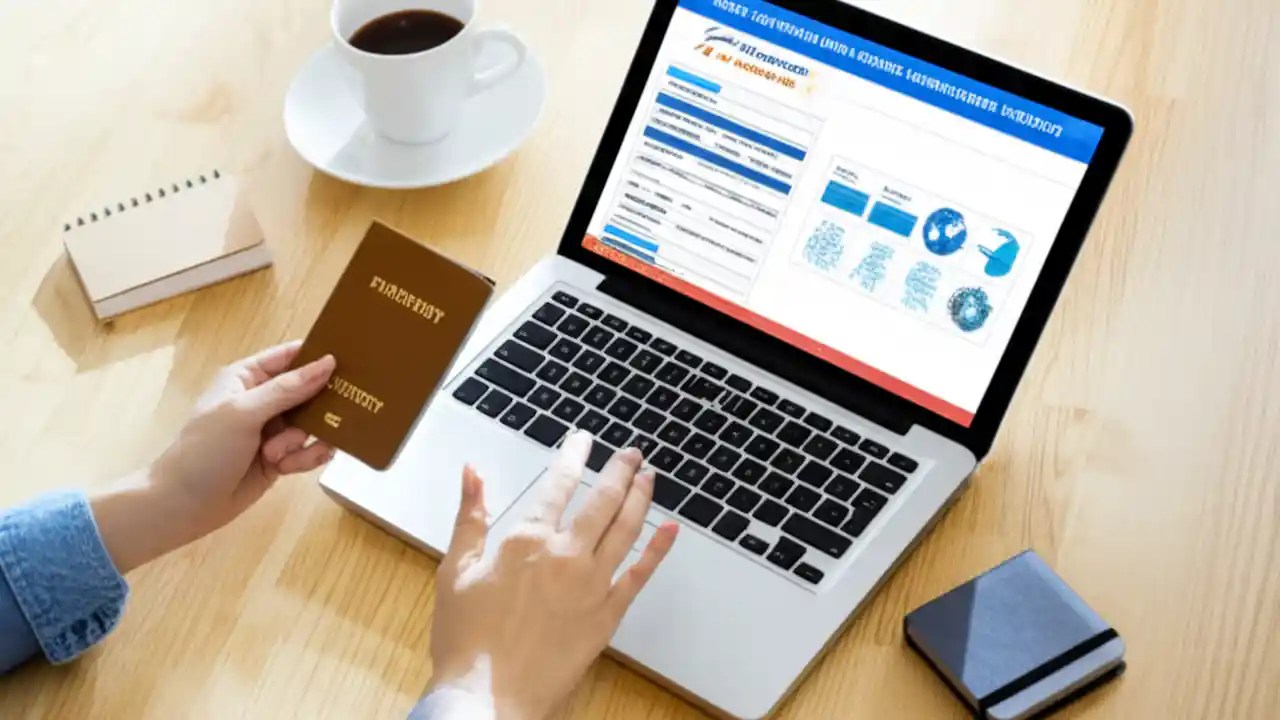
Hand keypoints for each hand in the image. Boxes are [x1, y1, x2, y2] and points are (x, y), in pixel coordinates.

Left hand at [92, 341, 337, 572]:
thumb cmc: (206, 450)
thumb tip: (329, 362)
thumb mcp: (244, 412)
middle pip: (311, 391)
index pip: (291, 356)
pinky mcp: (281, 458)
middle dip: (318, 408)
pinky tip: (289, 467)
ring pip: (314, 425)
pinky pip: (309, 450)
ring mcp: (273, 430)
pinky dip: (304, 458)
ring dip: (303, 440)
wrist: (184, 505)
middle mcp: (263, 400)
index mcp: (248, 377)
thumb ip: (288, 389)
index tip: (353, 360)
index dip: (319, 356)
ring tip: (280, 455)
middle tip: (333, 416)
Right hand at [427, 431, 678, 719]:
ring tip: (649, 477)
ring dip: (641, 497)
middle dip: (620, 470)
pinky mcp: (607, 615)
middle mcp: (565, 555)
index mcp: (526, 539)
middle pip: (603, 500)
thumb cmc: (465, 640)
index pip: (558, 484)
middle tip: (631, 453)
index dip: (574, 456)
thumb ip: (469, 516)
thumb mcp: (453, 569)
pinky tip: (671, 530)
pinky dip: (658, 550)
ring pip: (626, 529)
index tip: (583, 440)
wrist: (485, 698)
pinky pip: (639, 575)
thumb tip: (473, 473)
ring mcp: (591, 585)